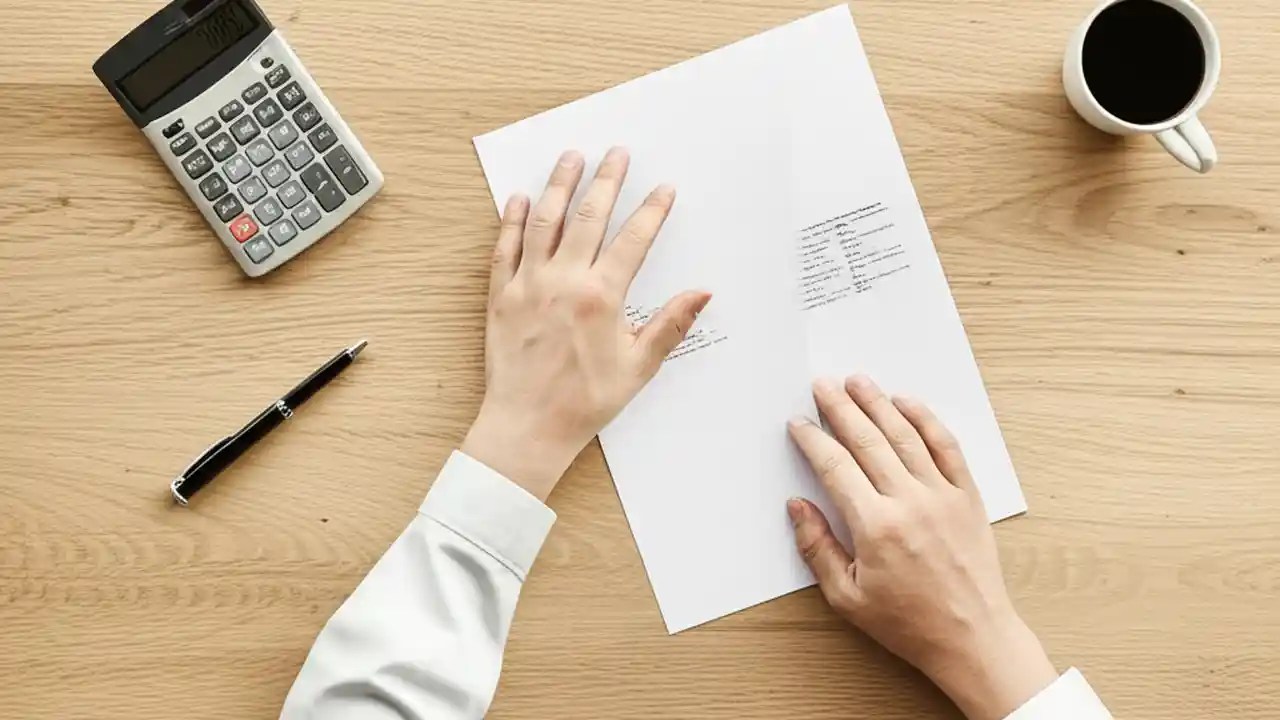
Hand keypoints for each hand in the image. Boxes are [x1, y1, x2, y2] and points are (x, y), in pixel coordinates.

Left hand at [462, 148, 710, 501]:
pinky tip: (519, 198)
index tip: (663, 189)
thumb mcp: (638, 367)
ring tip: (571, 157)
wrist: (527, 427)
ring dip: (560, 185)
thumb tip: (702, 294)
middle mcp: (564, 281)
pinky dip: (511, 219)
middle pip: (589, 216)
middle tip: (617, 153)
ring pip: (546, 221)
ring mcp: (528, 285)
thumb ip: (670, 325)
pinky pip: (505, 247)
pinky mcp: (500, 296)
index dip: (652, 210)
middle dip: (607, 180)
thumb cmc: (584, 402)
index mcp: (602, 297)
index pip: (633, 240)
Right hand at [787, 375, 1056, 719]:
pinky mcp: (967, 497)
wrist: (972, 637)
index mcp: (876, 527)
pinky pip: (946, 447)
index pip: (836, 467)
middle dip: (841, 408)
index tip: (799, 424)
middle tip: (822, 386)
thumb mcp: (847, 597)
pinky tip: (907, 403)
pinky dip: (927, 420)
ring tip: (858, 382)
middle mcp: (910, 502)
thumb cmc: (909, 623)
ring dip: (879, 403)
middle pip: (868, 441)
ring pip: (905, 435)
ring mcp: (942, 496)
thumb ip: (817, 547)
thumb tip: (797, 506)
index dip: (813, 440)